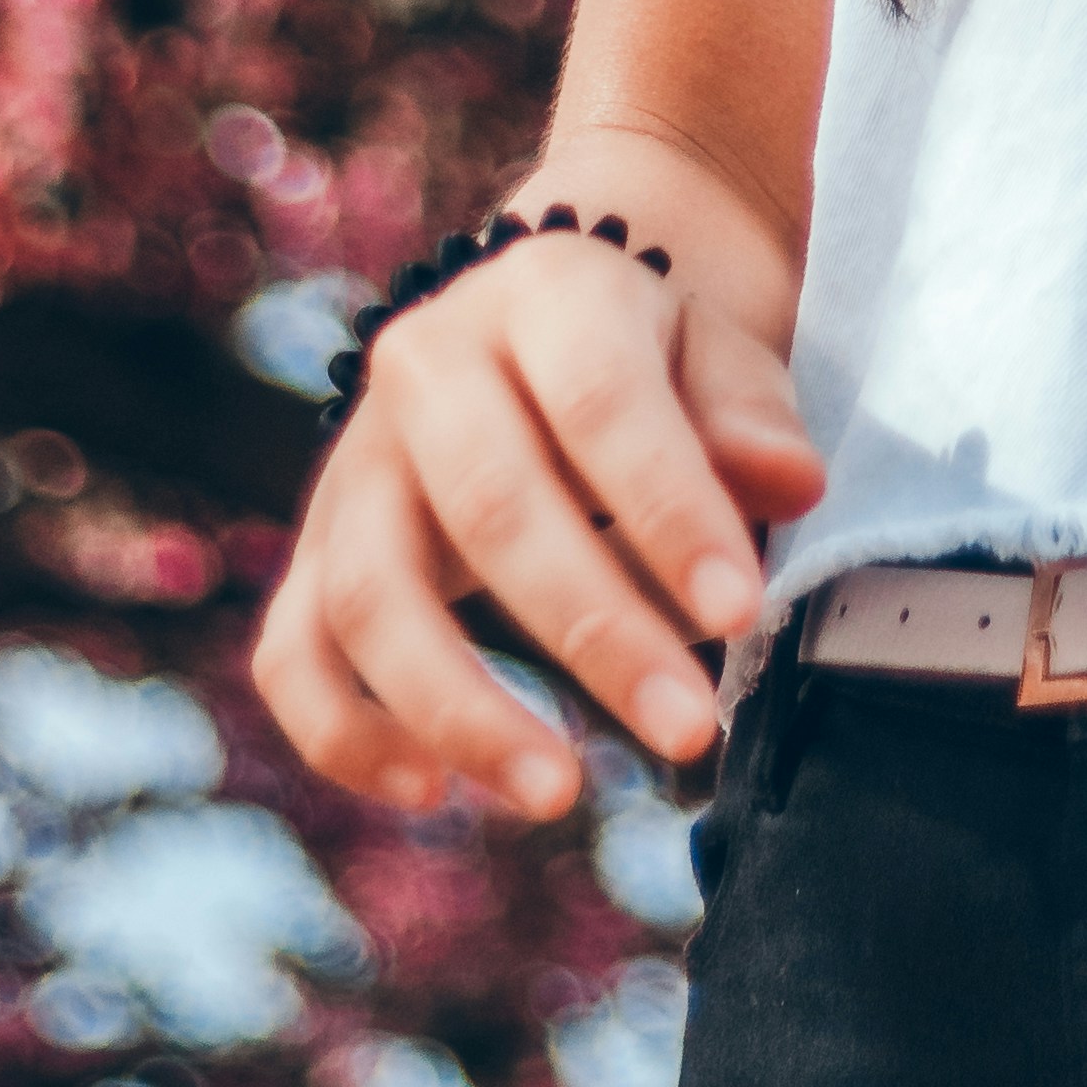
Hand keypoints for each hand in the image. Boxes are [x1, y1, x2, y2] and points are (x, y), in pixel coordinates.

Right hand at [254, 225, 823, 823]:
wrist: (540, 320)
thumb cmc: (650, 358)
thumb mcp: (717, 351)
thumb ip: (749, 416)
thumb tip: (793, 484)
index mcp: (543, 293)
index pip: (600, 403)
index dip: (669, 511)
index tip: (743, 611)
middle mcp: (425, 365)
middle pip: (490, 507)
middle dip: (595, 630)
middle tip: (690, 729)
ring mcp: (354, 461)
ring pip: (369, 592)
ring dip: (461, 707)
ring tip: (562, 792)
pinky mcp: (313, 548)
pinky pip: (292, 652)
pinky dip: (342, 732)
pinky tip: (431, 791)